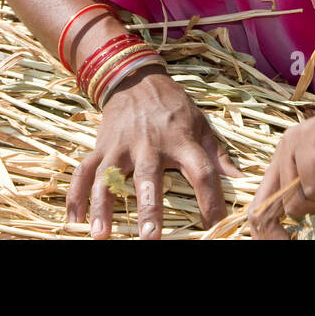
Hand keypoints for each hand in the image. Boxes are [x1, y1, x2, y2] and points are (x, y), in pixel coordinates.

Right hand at [66, 68, 242, 238]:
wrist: (136, 77)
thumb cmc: (173, 106)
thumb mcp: (200, 123)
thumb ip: (218, 154)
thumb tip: (240, 180)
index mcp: (181, 140)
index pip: (201, 171)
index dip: (210, 198)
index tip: (214, 225)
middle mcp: (150, 144)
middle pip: (149, 177)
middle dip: (149, 208)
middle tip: (149, 237)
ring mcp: (121, 145)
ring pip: (108, 177)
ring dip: (103, 206)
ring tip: (100, 234)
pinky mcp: (101, 146)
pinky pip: (84, 172)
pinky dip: (76, 196)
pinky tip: (74, 220)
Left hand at [247, 80, 314, 238]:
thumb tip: (308, 230)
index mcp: (286, 161)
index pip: (260, 207)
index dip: (269, 233)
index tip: (290, 243)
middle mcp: (284, 150)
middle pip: (278, 208)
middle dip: (311, 217)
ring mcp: (294, 142)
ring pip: (297, 200)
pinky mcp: (309, 139)